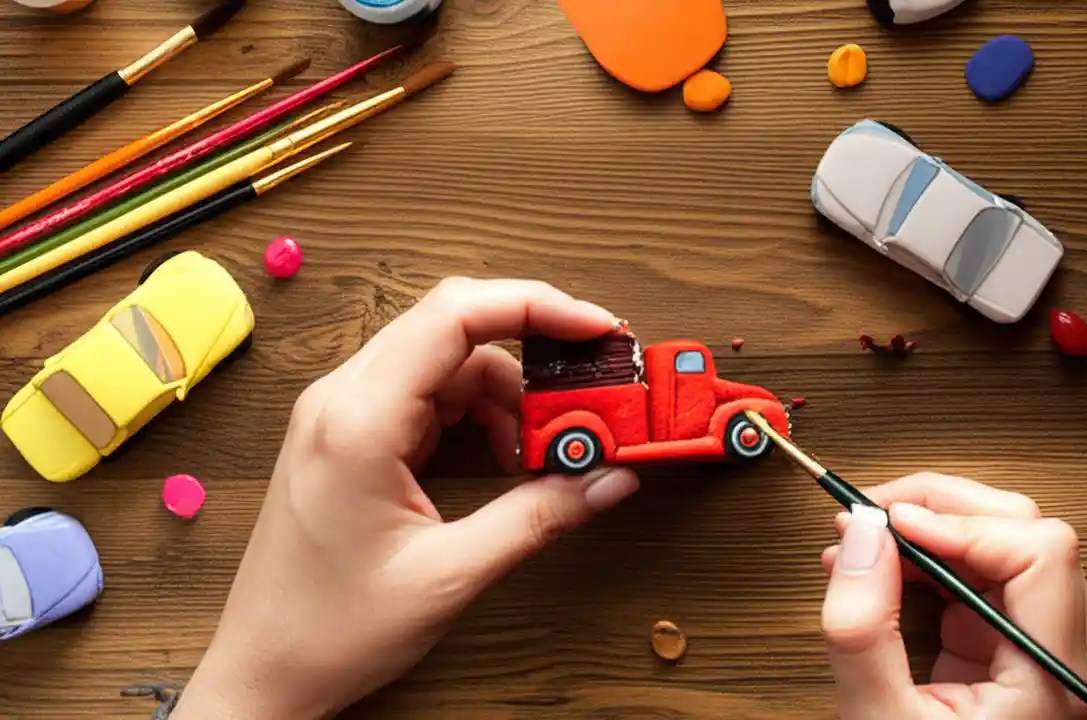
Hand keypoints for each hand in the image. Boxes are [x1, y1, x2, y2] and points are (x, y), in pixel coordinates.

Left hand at [174, 278, 640, 719]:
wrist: (262, 671)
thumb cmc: (330, 631)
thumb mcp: (449, 575)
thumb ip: (538, 517)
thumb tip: (609, 478)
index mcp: (357, 421)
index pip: (454, 315)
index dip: (535, 306)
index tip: (595, 329)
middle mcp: (342, 399)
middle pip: (455, 327)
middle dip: (533, 348)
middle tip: (589, 388)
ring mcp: (341, 413)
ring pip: (446, 361)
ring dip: (507, 393)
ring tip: (546, 450)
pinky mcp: (349, 434)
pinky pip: (427, 394)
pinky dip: (478, 413)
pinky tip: (504, 458)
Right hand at [819, 473, 1086, 718]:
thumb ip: (864, 629)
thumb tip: (862, 534)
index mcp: (1058, 679)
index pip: (1040, 551)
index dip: (961, 520)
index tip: (891, 521)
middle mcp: (1074, 655)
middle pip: (1024, 530)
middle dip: (938, 508)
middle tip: (868, 514)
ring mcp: (1052, 645)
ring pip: (1005, 538)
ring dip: (930, 526)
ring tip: (864, 540)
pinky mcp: (1021, 641)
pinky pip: (985, 570)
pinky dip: (932, 556)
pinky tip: (886, 563)